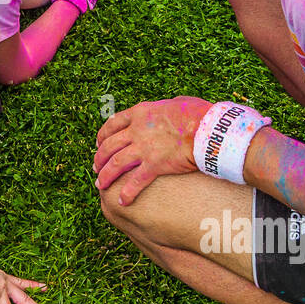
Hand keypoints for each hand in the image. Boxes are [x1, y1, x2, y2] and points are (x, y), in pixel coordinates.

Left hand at [93, 96, 213, 205]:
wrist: (208, 129)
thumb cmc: (198, 114)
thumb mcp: (176, 102)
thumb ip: (164, 109)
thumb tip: (167, 110)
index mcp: (140, 113)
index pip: (112, 124)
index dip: (102, 135)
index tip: (99, 144)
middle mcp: (137, 130)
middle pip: (109, 145)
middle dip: (99, 158)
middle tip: (96, 167)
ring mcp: (144, 148)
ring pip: (116, 163)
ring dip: (106, 175)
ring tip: (101, 185)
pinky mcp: (155, 165)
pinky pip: (135, 181)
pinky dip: (127, 192)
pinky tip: (122, 201)